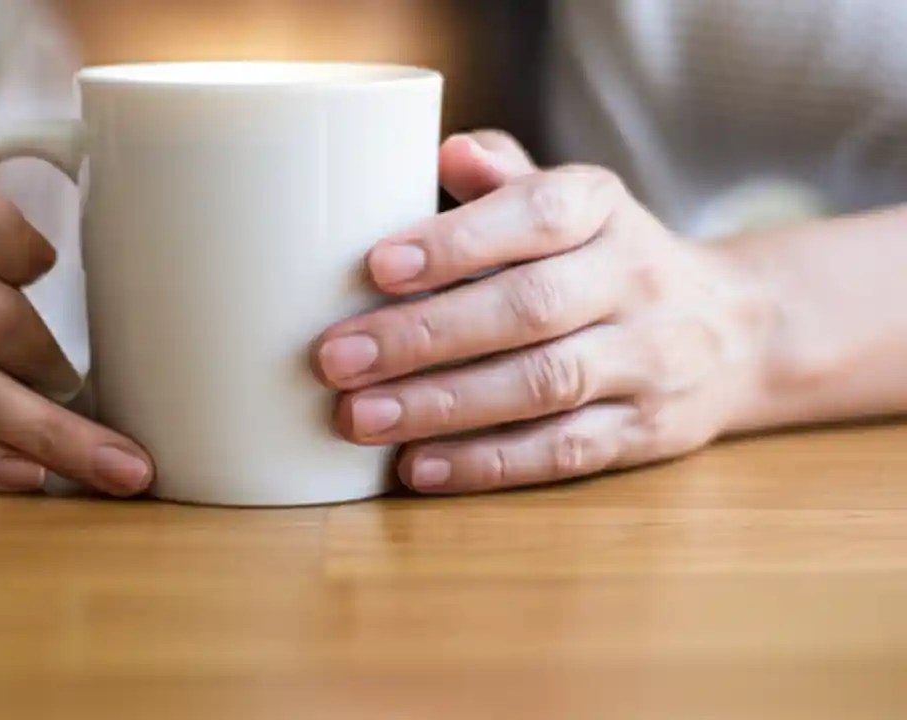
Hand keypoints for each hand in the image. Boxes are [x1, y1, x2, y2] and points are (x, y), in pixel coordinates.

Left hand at [313, 131, 767, 493]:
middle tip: (336, 358)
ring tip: (359, 417)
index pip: (537, 214)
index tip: (377, 266)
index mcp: (604, 209)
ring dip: (442, 405)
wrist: (735, 330)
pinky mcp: (647, 432)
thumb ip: (504, 181)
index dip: (458, 241)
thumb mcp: (569, 203)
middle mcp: (636, 280)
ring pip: (542, 384)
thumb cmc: (605, 258)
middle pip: (528, 308)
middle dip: (424, 336)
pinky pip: (562, 451)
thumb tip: (447, 150)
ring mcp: (649, 360)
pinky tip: (417, 467)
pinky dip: (485, 463)